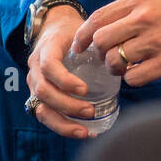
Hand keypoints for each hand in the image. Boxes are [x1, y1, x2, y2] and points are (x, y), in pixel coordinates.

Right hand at [25, 5, 94, 139]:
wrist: (54, 28)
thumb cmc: (72, 31)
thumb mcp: (83, 31)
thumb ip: (97, 44)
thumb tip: (125, 64)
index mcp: (46, 49)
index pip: (49, 67)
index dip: (65, 80)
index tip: (85, 89)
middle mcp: (35, 68)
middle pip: (43, 92)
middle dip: (67, 105)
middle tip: (91, 110)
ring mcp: (34, 84)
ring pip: (40, 109)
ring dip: (62, 123)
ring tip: (85, 131)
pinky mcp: (38, 96)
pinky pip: (45, 115)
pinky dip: (62, 126)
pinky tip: (82, 132)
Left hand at [72, 0, 160, 87]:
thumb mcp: (158, 0)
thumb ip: (131, 12)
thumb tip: (103, 29)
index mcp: (140, 2)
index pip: (98, 18)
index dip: (83, 35)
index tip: (80, 46)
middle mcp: (145, 19)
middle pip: (102, 41)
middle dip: (100, 54)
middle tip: (108, 59)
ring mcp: (156, 42)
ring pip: (115, 62)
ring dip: (116, 68)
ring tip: (127, 67)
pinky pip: (134, 77)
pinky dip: (133, 78)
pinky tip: (142, 73)